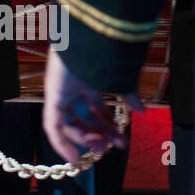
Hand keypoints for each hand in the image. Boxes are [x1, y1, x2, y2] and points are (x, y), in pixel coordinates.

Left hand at [41, 49, 142, 163]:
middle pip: (83, 118)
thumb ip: (129, 94)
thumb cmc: (105, 52)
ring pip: (70, 124)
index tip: (120, 139)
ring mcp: (60, 92)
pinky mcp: (52, 96)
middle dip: (100, 134)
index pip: (95, 108)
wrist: (90, 37)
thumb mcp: (120, 78)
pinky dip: (61, 143)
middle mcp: (71, 88)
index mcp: (86, 80)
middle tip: (115, 146)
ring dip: (87, 139)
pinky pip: (52, 126)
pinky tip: (74, 157)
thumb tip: (142, 110)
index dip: (107, 125)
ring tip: (103, 147)